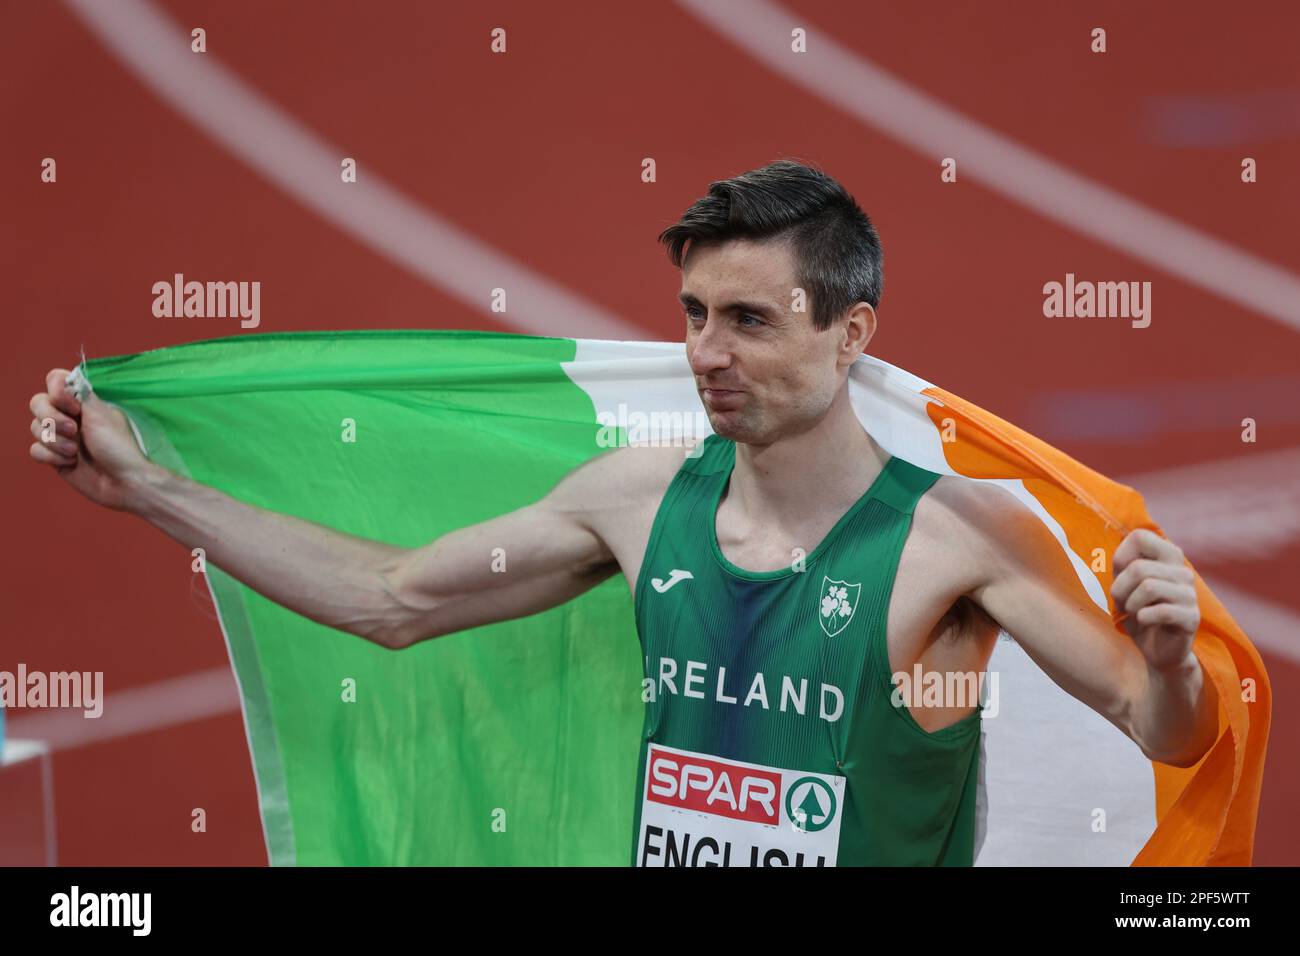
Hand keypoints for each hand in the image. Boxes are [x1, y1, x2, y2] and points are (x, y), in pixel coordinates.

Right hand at [28, 367, 154, 511]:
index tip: (73, 406)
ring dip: (55, 441)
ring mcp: (61, 437)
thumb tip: (70, 376)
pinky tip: (71, 463)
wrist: (122, 483)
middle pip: (38, 403)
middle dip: (51, 418)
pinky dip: (51, 456)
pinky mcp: (55, 457)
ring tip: (76, 452)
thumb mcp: (102, 414)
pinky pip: (35, 450)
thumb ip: (82, 394)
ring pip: (35, 428)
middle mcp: (70, 416)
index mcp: (84, 403)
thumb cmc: (118, 447)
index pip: (55, 381)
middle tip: (74, 431)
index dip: (57, 391)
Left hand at [1110, 528, 1199, 671]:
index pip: (1140, 536)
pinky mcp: (1192, 617)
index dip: (1120, 556)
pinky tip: (1145, 622)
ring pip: (1149, 587)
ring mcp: (1190, 594)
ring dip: (1131, 604)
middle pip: (1138, 567)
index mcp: (1168, 556)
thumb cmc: (1138, 611)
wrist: (1157, 649)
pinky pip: (1160, 611)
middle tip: (1122, 603)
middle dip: (1120, 589)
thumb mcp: (1125, 585)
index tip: (1119, 576)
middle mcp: (1183, 571)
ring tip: (1133, 613)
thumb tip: (1121, 554)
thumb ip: (1123, 564)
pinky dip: (1143, 618)